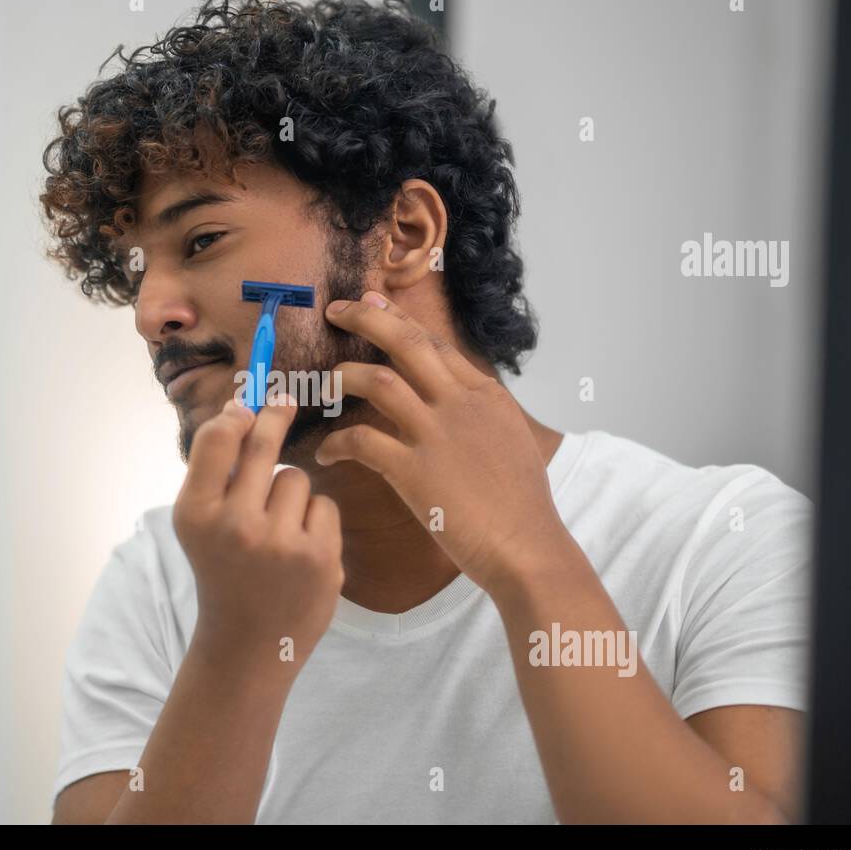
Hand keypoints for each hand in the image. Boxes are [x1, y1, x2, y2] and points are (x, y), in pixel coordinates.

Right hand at [173, 396, 343, 683]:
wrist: (248, 644)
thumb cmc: (224, 571)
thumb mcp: (202, 525)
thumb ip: (215, 471)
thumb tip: (243, 407)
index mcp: (195, 514)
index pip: (217, 438)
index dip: (237, 414)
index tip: (249, 406)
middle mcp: (234, 525)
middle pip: (263, 444)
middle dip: (275, 416)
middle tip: (284, 401)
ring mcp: (279, 542)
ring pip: (296, 477)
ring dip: (290, 495)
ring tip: (276, 533)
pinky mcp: (319, 556)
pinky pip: (323, 505)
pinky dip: (315, 522)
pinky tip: (299, 553)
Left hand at [316, 292, 570, 592]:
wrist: (527, 545)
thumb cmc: (521, 504)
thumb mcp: (510, 439)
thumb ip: (479, 413)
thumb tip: (456, 400)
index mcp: (485, 395)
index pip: (436, 344)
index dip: (399, 320)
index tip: (373, 304)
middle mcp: (460, 404)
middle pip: (407, 344)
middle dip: (367, 320)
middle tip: (337, 310)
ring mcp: (437, 435)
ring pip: (378, 383)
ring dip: (344, 377)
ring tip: (323, 384)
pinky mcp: (414, 471)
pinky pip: (361, 442)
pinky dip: (336, 444)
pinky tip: (325, 455)